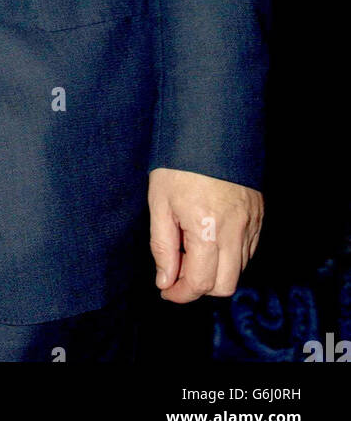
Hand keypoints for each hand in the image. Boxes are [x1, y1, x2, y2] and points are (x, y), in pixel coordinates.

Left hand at [148, 167, 262, 302]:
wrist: (211, 127)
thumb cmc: (179, 163)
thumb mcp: (159, 203)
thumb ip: (163, 246)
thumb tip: (166, 280)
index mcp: (207, 229)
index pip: (200, 283)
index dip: (180, 293)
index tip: (166, 288)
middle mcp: (235, 231)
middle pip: (225, 285)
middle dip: (200, 287)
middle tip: (179, 271)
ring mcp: (252, 223)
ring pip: (239, 269)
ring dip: (216, 270)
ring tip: (192, 248)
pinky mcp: (259, 214)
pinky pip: (249, 249)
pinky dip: (231, 254)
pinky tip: (211, 237)